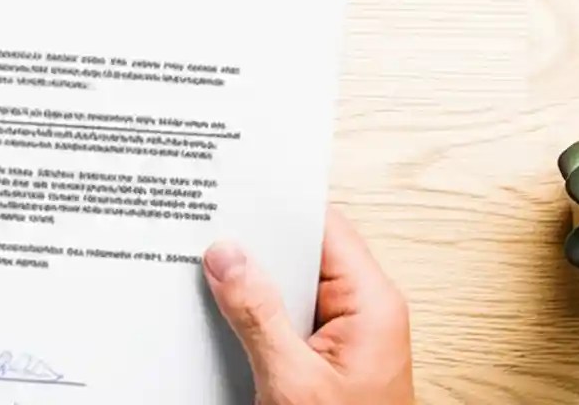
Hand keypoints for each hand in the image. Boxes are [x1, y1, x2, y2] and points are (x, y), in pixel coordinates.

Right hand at [202, 208, 413, 404]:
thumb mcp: (292, 380)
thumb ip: (258, 313)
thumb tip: (228, 256)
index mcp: (372, 303)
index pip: (324, 226)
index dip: (278, 209)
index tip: (233, 198)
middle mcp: (364, 311)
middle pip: (304, 252)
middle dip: (255, 247)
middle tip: (206, 238)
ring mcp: (346, 333)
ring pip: (291, 284)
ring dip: (251, 283)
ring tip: (207, 275)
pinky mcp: (327, 356)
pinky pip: (288, 315)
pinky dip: (256, 312)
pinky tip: (225, 315)